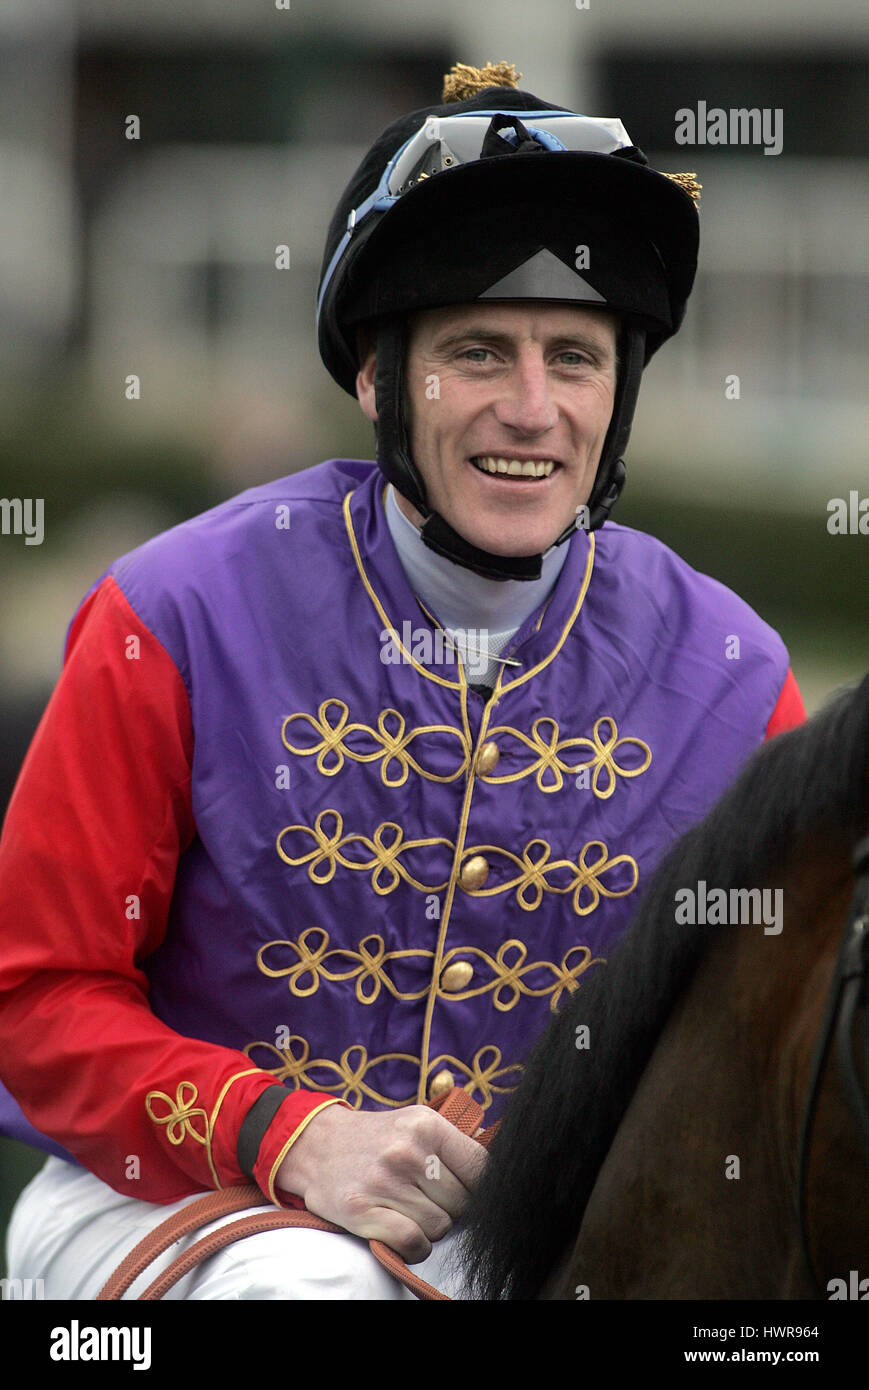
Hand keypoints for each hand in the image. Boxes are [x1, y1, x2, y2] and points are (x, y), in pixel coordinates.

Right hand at [274, 1103, 486, 1261]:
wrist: (315, 1143)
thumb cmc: (375, 1138)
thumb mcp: (415, 1123)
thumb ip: (453, 1146)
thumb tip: (497, 1172)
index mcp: (427, 1125)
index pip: (481, 1169)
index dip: (481, 1189)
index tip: (468, 1193)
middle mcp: (408, 1150)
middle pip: (462, 1203)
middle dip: (449, 1208)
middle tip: (425, 1199)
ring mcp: (384, 1181)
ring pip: (439, 1226)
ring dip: (429, 1228)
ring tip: (407, 1211)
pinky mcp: (361, 1210)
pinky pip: (413, 1242)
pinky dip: (414, 1248)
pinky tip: (404, 1236)